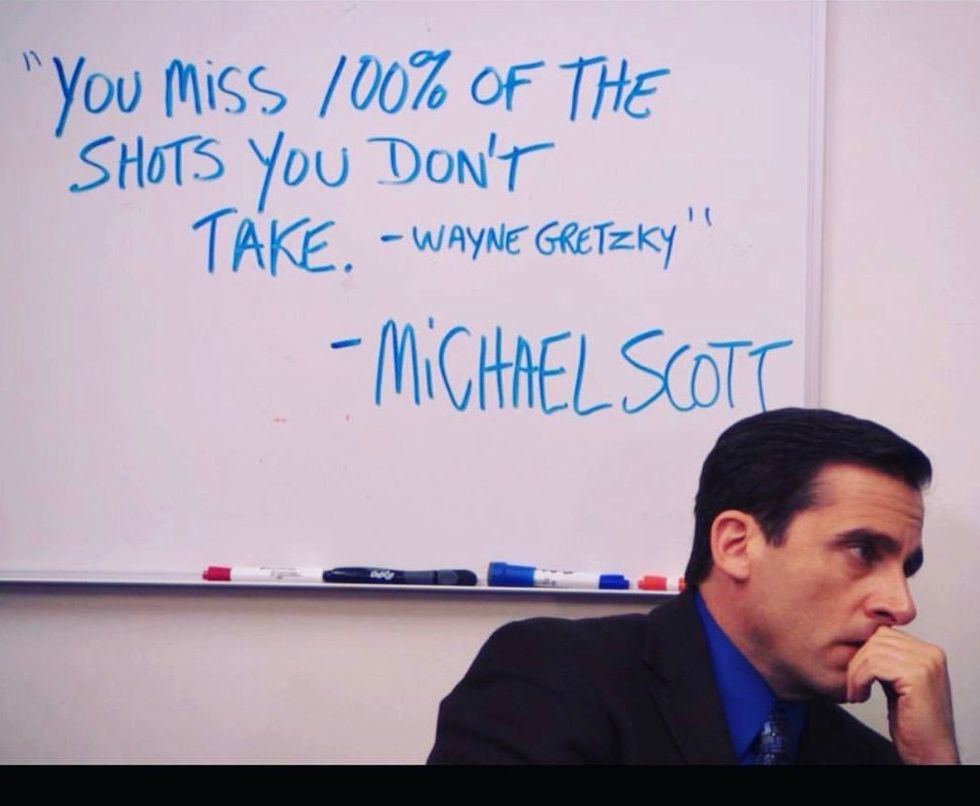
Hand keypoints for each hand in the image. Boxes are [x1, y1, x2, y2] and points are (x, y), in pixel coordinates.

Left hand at [846, 626, 958, 763]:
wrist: (930, 751)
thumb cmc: (912, 722)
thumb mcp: (896, 682)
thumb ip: (885, 660)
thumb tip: (859, 642)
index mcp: (927, 652)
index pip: (883, 632)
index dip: (863, 652)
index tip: (856, 675)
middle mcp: (930, 653)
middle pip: (876, 638)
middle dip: (857, 662)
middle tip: (853, 686)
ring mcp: (926, 662)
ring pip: (872, 651)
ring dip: (856, 674)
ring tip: (856, 693)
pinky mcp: (917, 675)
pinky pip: (874, 665)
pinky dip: (860, 680)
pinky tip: (862, 697)